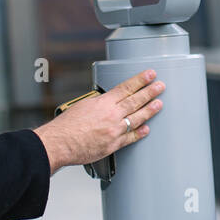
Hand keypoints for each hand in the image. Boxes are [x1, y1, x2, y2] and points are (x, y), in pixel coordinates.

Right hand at [34, 70, 164, 174]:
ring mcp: (114, 131)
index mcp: (103, 103)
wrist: (59, 143)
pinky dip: (139, 133)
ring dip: (149, 110)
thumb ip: (99, 104)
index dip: (140, 80)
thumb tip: (107, 102)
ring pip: (137, 118)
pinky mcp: (112, 145)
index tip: (150, 74)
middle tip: (160, 86)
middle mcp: (111, 116)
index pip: (126, 88)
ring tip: (159, 104)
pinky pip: (130, 138)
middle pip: (135, 101)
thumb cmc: (66, 126)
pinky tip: (146, 129)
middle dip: (150, 92)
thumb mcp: (82, 105)